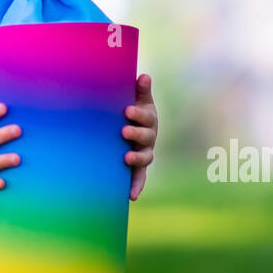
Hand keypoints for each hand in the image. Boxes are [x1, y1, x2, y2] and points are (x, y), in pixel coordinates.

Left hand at [124, 73, 157, 201]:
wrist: (129, 127)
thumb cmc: (132, 111)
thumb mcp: (137, 100)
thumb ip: (140, 90)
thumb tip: (143, 76)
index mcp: (149, 120)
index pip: (146, 117)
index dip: (138, 114)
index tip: (127, 109)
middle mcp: (149, 138)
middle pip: (146, 137)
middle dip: (135, 134)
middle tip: (123, 131)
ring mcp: (144, 153)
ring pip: (145, 157)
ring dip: (136, 159)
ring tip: (126, 158)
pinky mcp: (138, 168)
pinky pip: (140, 178)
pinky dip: (137, 186)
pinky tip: (131, 196)